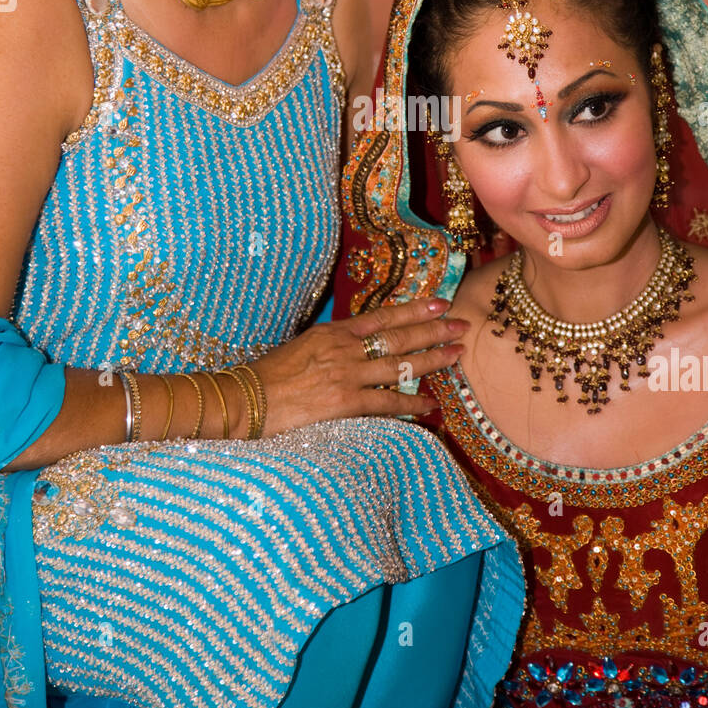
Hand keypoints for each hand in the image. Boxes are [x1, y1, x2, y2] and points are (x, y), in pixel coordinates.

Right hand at [247, 299, 467, 436]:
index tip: (439, 302)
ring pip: (400, 365)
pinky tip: (432, 405)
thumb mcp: (300, 346)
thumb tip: (353, 343)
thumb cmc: (266, 375)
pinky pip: (387, 403)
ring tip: (457, 354)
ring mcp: (347, 374)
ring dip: (433, 360)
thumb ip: (331, 343)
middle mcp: (345, 349)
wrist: (245, 398)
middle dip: (434, 329)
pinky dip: (412, 404)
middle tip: (462, 324)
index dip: (414, 309)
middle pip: (400, 336)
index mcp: (334, 332)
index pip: (383, 316)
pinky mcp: (345, 402)